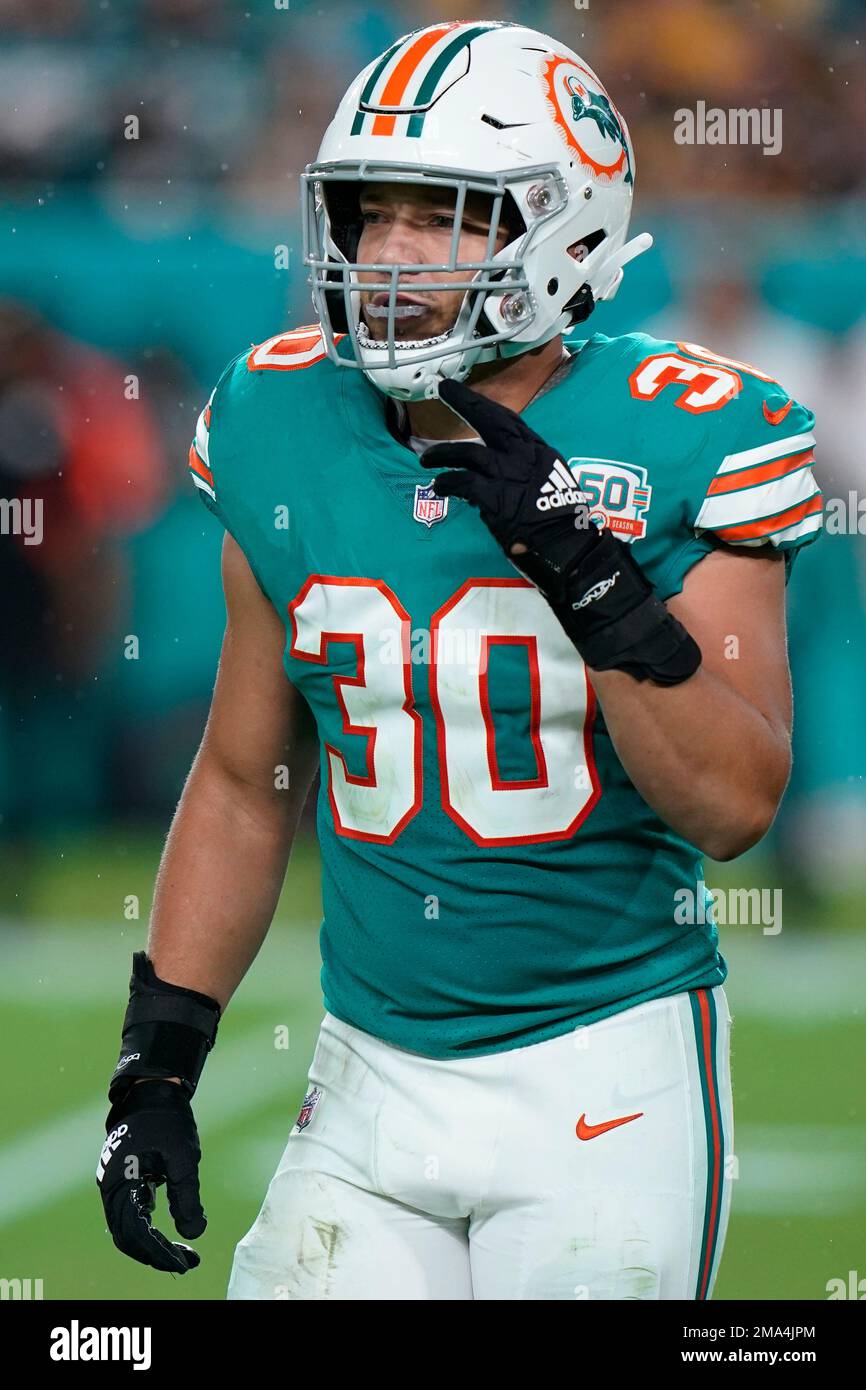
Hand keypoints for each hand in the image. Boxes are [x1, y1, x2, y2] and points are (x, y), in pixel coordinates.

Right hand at [97, 1078, 204, 1273]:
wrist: (153, 1089)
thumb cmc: (168, 1118)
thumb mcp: (183, 1156)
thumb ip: (187, 1195)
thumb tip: (195, 1233)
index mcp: (120, 1180)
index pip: (136, 1231)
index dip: (158, 1251)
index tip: (183, 1262)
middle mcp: (111, 1187)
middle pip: (127, 1236)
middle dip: (155, 1254)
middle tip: (187, 1262)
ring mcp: (115, 1185)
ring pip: (128, 1228)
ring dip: (152, 1245)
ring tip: (182, 1254)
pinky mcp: (125, 1182)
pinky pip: (131, 1215)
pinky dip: (149, 1230)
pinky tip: (170, 1236)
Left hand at [420, 377, 601, 601]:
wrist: (569, 547)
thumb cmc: (563, 524)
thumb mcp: (553, 486)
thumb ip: (529, 474)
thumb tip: (503, 474)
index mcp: (540, 453)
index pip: (511, 421)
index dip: (488, 405)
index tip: (470, 395)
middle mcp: (524, 456)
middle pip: (491, 420)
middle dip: (466, 402)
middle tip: (445, 389)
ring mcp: (508, 474)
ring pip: (468, 452)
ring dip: (443, 453)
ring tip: (426, 459)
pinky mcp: (495, 497)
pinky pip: (462, 483)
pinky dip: (446, 483)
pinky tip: (438, 486)